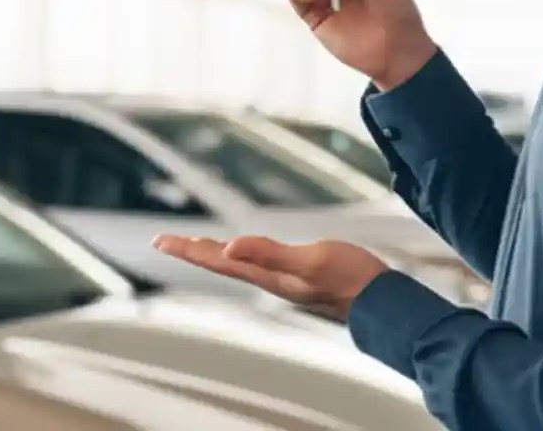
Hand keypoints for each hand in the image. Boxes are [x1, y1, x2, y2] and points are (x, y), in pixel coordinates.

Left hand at [151, 234, 388, 321]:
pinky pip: (256, 264)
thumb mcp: (310, 260)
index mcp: (267, 275)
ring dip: (212, 253)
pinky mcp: (298, 275)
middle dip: (192, 250)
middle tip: (163, 241)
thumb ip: (270, 254)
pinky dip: (240, 255)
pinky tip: (243, 253)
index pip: (218, 259)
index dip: (189, 249)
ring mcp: (284, 279)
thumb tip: (230, 246)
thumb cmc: (350, 278)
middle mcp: (270, 279)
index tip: (161, 241)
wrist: (381, 301)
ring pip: (237, 264)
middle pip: (221, 262)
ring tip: (193, 246)